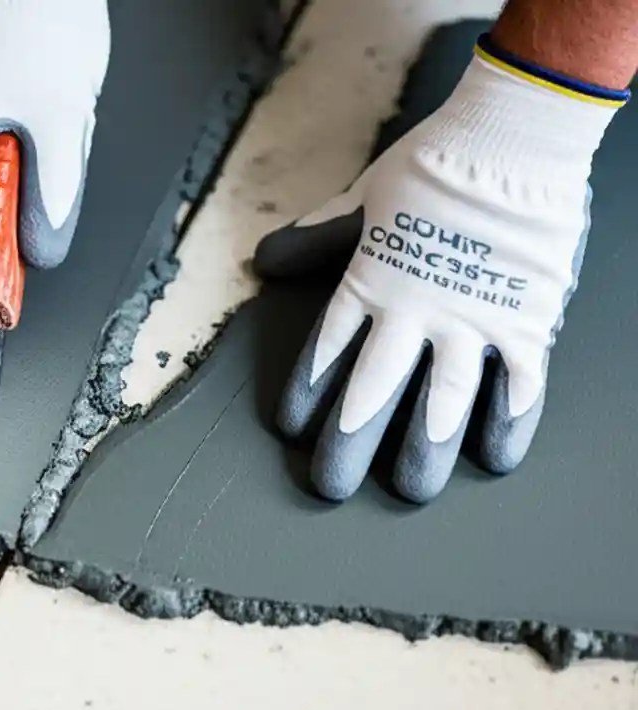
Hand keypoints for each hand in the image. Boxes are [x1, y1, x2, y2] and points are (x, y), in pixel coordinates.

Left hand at [254, 54, 617, 502]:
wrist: (515, 135)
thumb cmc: (435, 163)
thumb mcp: (362, 198)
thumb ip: (316, 239)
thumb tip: (264, 262)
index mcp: (371, 283)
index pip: (326, 352)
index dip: (306, 394)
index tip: (291, 429)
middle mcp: (416, 312)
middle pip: (372, 392)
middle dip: (347, 445)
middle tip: (329, 486)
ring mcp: (474, 321)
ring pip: (443, 404)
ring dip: (424, 451)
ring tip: (409, 492)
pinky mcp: (527, 322)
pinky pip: (518, 386)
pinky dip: (507, 423)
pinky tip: (493, 459)